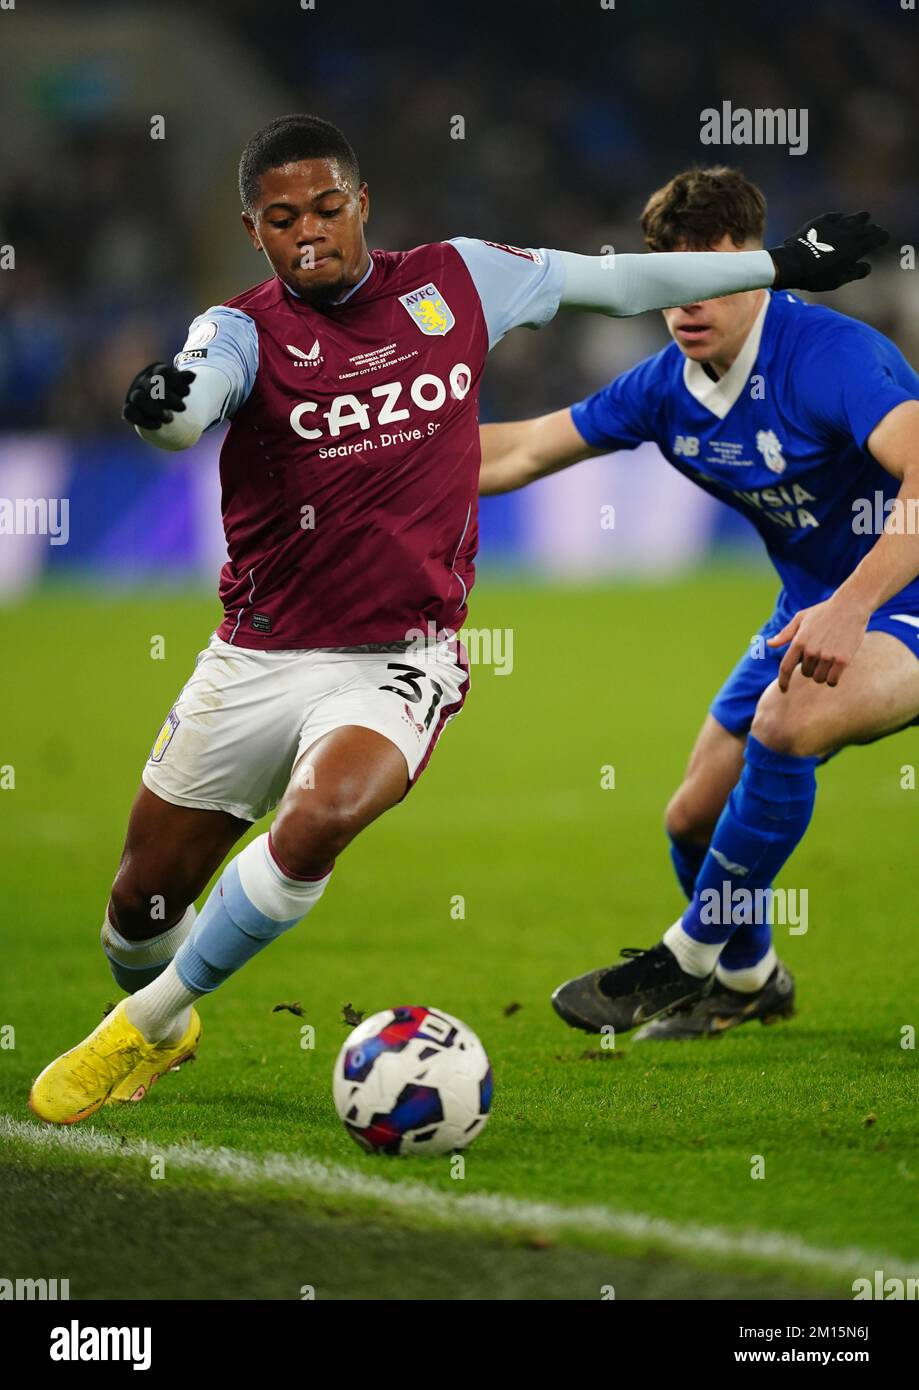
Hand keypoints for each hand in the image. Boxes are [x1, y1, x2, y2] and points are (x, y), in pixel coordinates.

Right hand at [123, 362, 194, 429]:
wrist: (155, 400)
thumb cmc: (171, 389)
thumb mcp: (179, 383)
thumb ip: (184, 379)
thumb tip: (191, 376)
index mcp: (156, 371)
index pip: (164, 372)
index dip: (177, 383)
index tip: (187, 393)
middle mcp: (143, 381)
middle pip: (152, 386)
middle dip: (169, 399)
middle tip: (182, 408)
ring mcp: (134, 394)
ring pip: (139, 397)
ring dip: (155, 409)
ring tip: (170, 419)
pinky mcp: (129, 407)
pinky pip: (129, 412)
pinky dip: (143, 421)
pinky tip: (158, 425)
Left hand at [767, 595, 871, 690]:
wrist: (851, 605)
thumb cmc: (824, 612)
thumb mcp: (801, 618)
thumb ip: (786, 634)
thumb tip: (769, 644)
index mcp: (798, 641)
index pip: (786, 668)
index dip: (783, 681)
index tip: (784, 690)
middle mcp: (811, 651)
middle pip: (806, 673)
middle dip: (811, 667)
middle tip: (822, 652)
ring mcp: (827, 656)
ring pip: (819, 678)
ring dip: (823, 673)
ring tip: (830, 657)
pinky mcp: (842, 660)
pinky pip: (832, 680)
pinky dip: (833, 678)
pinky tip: (837, 667)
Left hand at [768, 211, 888, 292]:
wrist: (793, 264)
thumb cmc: (816, 277)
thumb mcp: (839, 280)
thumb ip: (856, 272)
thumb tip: (868, 266)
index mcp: (856, 248)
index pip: (876, 237)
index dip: (882, 237)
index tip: (883, 238)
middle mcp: (848, 233)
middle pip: (867, 226)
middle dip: (873, 228)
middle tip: (875, 230)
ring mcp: (835, 226)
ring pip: (854, 217)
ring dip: (860, 219)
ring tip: (863, 219)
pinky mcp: (820, 222)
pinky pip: (835, 215)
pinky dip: (841, 218)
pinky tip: (841, 219)